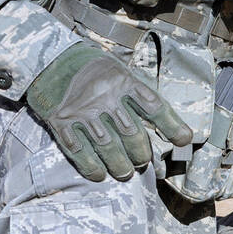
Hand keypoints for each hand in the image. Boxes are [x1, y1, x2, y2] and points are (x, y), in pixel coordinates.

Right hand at [26, 41, 192, 180]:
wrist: (48, 60)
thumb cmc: (91, 69)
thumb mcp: (118, 71)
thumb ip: (137, 94)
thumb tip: (164, 125)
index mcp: (122, 80)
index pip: (154, 106)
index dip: (172, 125)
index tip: (184, 139)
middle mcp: (104, 95)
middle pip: (132, 134)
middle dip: (141, 154)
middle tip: (142, 162)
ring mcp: (82, 110)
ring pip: (108, 148)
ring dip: (120, 166)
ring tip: (125, 172)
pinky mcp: (61, 122)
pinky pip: (80, 152)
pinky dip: (92, 167)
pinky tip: (100, 173)